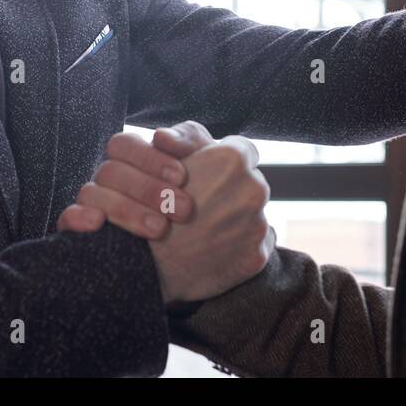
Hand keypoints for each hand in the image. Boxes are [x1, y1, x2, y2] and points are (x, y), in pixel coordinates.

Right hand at [57, 121, 212, 238]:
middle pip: (111, 171)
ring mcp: (92, 203)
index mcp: (130, 157)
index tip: (182, 176)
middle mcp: (108, 178)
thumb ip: (188, 141)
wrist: (205, 237)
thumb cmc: (199, 191)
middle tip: (184, 210)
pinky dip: (78, 219)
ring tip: (160, 229)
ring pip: (92, 195)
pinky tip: (98, 224)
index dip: (149, 158)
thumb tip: (162, 137)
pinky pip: (67, 219)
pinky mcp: (81, 231)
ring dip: (126, 210)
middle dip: (148, 190)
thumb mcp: (203, 160)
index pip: (123, 144)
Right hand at [149, 133, 273, 303]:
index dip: (222, 161)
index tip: (207, 175)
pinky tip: (214, 248)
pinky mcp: (256, 256)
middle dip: (230, 190)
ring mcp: (257, 225)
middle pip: (250, 181)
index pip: (242, 149)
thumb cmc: (150, 205)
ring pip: (253, 212)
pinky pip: (256, 242)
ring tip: (204, 228)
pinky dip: (239, 244)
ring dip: (235, 217)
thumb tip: (174, 136)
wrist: (147, 269)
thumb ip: (183, 137)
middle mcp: (254, 189)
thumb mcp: (158, 157)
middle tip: (200, 204)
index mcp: (234, 159)